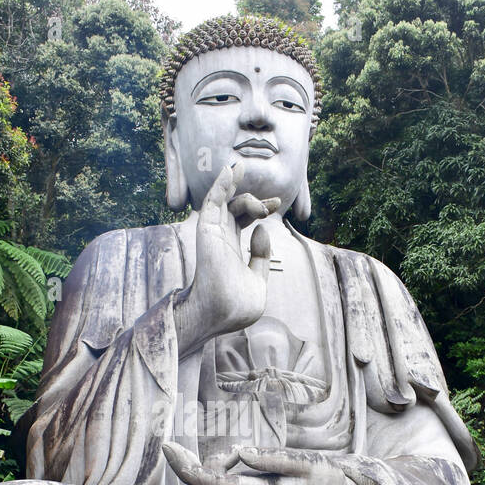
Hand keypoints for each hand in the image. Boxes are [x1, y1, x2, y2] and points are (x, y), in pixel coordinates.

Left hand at [162, 443, 349, 484]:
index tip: (169, 449)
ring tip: (234, 454)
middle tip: (169, 448)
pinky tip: (232, 458)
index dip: (194, 470)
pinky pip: (224, 482)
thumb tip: (243, 452)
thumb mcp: (307, 465)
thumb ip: (275, 459)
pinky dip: (219, 467)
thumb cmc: (325, 477)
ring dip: (209, 466)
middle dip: (187, 468)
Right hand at [174, 161, 280, 355]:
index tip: (276, 205)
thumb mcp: (258, 280)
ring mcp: (214, 234)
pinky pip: (213, 202)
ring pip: (225, 201)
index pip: (244, 221)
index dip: (260, 209)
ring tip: (261, 199)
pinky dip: (221, 185)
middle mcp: (221, 239)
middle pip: (236, 208)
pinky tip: (230, 170)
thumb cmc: (237, 306)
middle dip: (256, 201)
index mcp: (231, 250)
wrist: (223, 314)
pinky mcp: (208, 231)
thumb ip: (261, 256)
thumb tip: (263, 230)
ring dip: (241, 190)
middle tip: (275, 202)